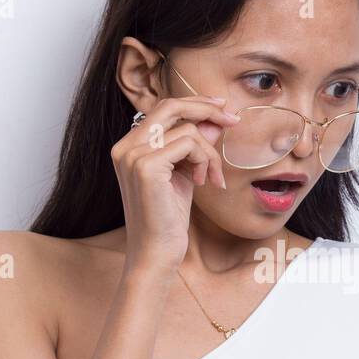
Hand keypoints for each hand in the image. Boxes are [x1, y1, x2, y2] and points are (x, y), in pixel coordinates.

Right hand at [110, 95, 240, 273]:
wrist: (157, 253)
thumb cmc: (169, 218)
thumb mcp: (186, 174)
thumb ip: (195, 146)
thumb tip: (214, 120)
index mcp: (129, 146)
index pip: (164, 109)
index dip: (195, 105)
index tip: (223, 109)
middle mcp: (126, 146)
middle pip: (170, 105)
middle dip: (207, 109)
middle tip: (233, 120)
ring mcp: (133, 155)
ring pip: (187, 129)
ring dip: (210, 153)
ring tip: (210, 178)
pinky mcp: (146, 166)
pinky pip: (189, 144)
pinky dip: (205, 161)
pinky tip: (202, 183)